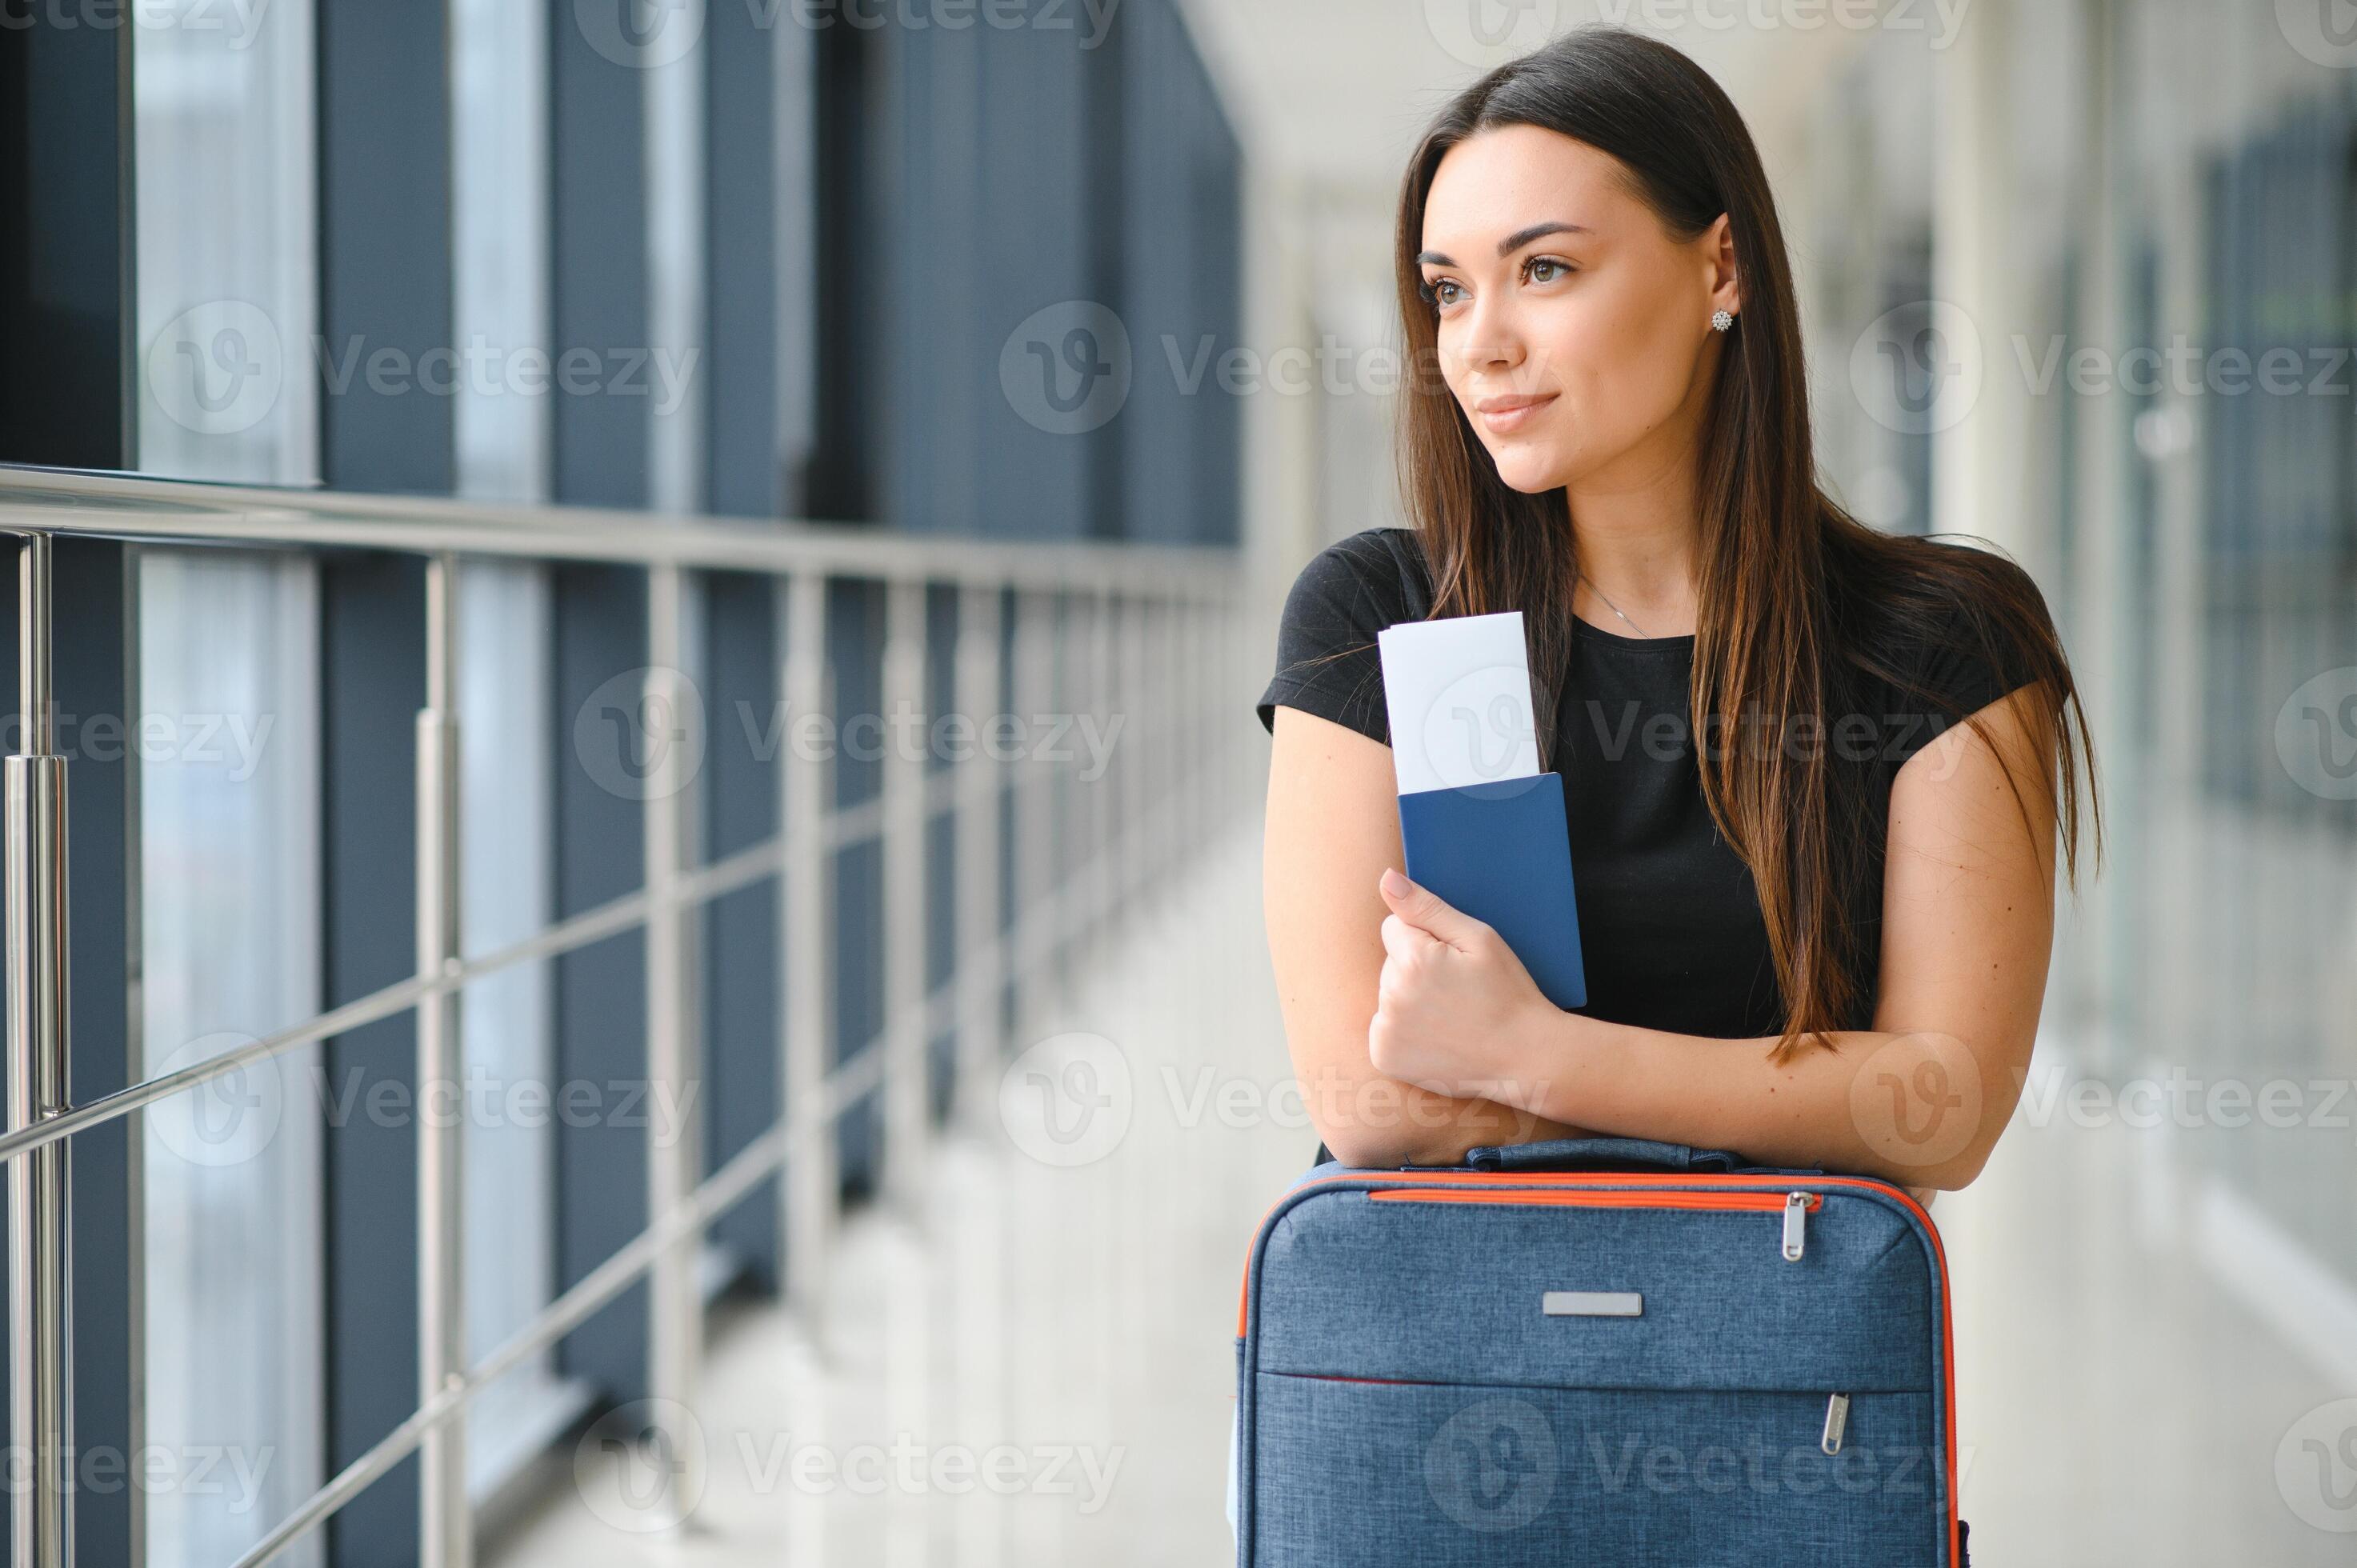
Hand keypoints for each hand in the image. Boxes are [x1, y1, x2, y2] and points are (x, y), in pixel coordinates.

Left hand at [1369, 867, 1551, 1102]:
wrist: (1524, 1058)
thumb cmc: (1507, 994)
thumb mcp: (1479, 939)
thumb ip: (1427, 907)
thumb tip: (1387, 880)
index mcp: (1413, 960)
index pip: (1394, 927)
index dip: (1425, 939)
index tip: (1452, 961)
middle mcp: (1392, 995)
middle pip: (1390, 963)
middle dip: (1416, 969)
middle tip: (1457, 991)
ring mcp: (1386, 1031)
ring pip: (1387, 994)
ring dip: (1410, 1000)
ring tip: (1451, 1015)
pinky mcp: (1385, 1056)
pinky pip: (1384, 1029)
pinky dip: (1404, 1032)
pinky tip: (1437, 1037)